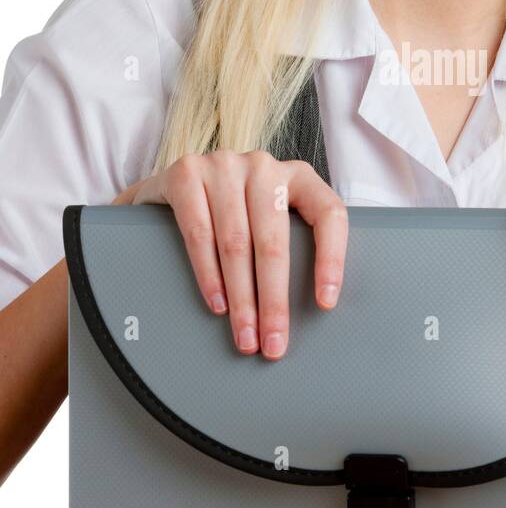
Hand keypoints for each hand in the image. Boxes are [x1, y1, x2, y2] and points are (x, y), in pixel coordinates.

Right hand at [112, 152, 347, 359]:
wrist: (172, 185)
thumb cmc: (233, 211)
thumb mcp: (268, 220)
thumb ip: (291, 245)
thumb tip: (316, 307)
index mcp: (298, 175)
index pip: (328, 213)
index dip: (331, 259)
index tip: (326, 303)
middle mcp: (263, 166)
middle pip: (274, 241)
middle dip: (274, 300)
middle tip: (274, 342)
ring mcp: (223, 165)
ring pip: (236, 242)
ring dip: (241, 298)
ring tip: (245, 335)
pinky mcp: (185, 172)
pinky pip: (199, 232)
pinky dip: (208, 274)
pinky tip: (217, 303)